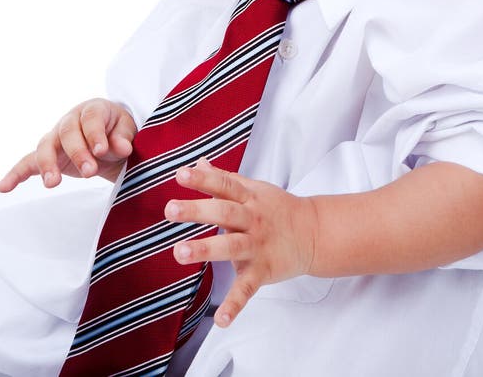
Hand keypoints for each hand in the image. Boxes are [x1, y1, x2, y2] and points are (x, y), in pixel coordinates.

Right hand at [0, 98, 136, 191]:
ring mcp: (55, 138)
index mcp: (92, 109)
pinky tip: (2, 187)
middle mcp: (70, 121)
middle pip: (67, 133)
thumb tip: (121, 147)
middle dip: (77, 152)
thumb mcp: (129, 130)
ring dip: (48, 164)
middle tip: (89, 171)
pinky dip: (14, 175)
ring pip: (45, 146)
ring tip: (53, 183)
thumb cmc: (119, 131)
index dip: (95, 134)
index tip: (102, 150)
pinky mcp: (47, 156)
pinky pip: (27, 164)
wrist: (111, 140)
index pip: (90, 119)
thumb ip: (124, 137)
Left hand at [164, 158, 316, 327]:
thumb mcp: (253, 189)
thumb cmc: (277, 209)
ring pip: (231, 247)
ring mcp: (257, 246)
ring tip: (179, 252)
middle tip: (169, 210)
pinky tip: (220, 320)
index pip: (224, 184)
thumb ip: (224, 179)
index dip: (202, 179)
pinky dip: (235, 304)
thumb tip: (199, 162)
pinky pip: (247, 289)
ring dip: (206, 249)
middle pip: (224, 212)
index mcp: (248, 197)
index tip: (180, 174)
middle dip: (197, 211)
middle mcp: (252, 219)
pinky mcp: (263, 271)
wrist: (314, 232)